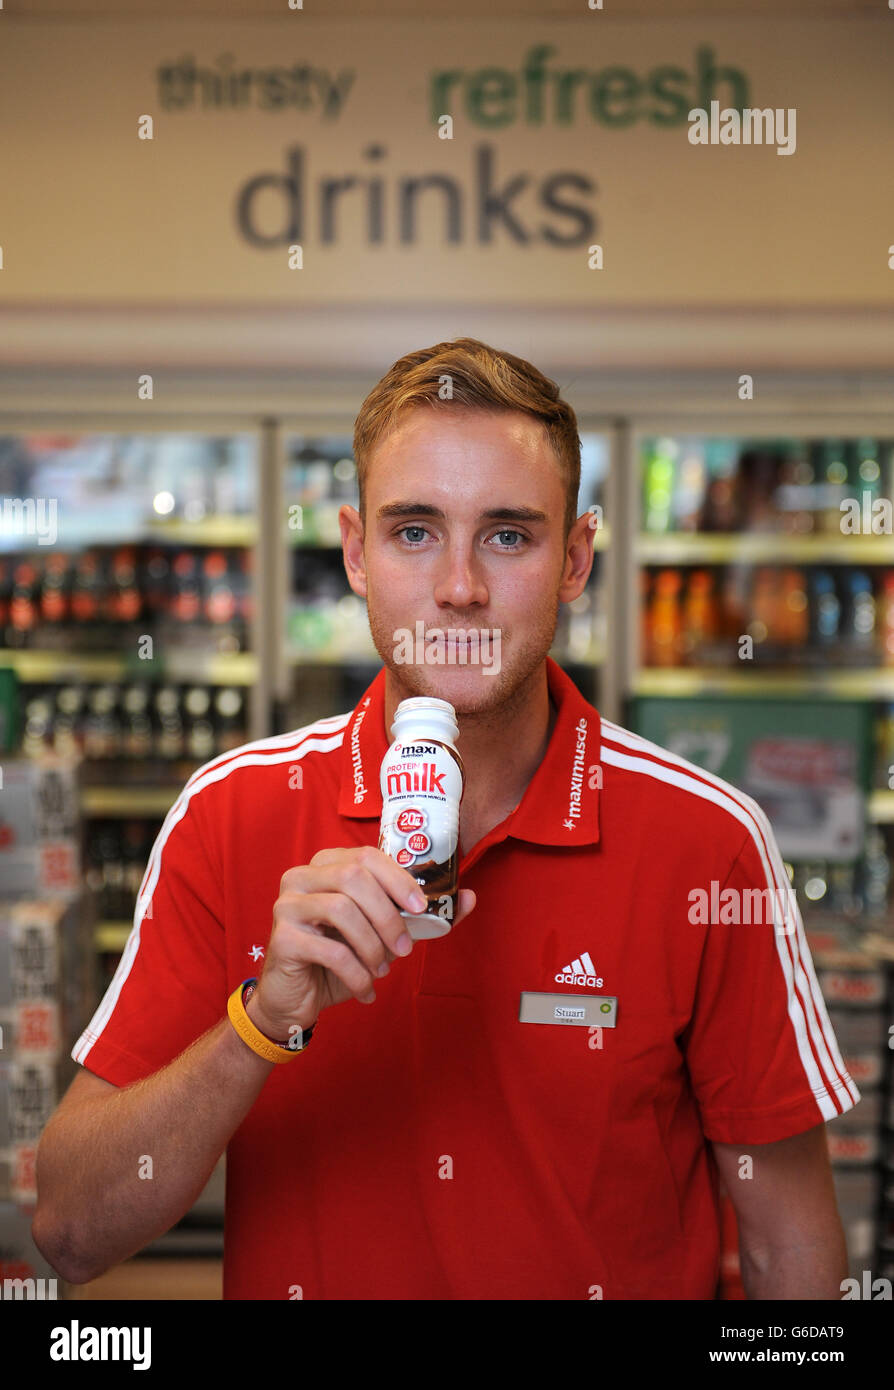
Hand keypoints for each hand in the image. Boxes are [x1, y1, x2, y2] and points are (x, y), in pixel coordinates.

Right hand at [248, 845, 475, 1037]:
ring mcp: (287, 905)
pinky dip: (357, 974)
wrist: (295, 1000)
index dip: (398, 879)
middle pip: (353, 877)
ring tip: (382, 970)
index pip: (366, 856)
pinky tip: (366, 989)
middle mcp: (302, 877)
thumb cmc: (339, 959)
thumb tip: (469, 898)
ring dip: (372, 945)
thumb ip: (420, 916)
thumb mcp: (382, 935)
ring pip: (341, 909)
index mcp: (326, 866)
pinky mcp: (282, 938)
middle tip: (405, 948)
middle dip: (388, 915)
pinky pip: (330, 950)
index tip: (422, 908)